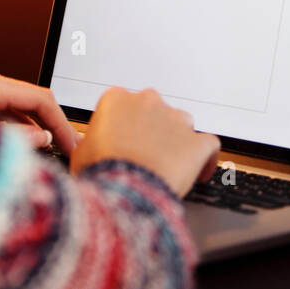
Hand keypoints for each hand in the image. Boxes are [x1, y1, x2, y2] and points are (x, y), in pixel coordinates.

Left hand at [0, 60, 77, 155]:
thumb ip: (17, 141)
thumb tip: (45, 138)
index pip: (40, 99)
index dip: (61, 123)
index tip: (72, 144)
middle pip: (31, 98)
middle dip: (52, 122)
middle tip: (70, 146)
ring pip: (17, 102)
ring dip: (36, 123)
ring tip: (54, 146)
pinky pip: (3, 103)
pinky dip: (18, 120)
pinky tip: (30, 138)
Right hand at [70, 86, 219, 197]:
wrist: (124, 189)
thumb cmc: (101, 170)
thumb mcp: (80, 153)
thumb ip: (90, 143)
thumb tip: (90, 148)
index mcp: (116, 99)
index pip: (122, 105)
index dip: (123, 126)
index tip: (122, 142)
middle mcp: (148, 102)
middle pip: (154, 111)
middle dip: (151, 131)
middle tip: (144, 155)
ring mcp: (175, 119)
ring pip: (182, 124)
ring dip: (177, 140)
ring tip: (170, 165)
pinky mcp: (196, 141)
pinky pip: (208, 144)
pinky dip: (206, 157)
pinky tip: (201, 171)